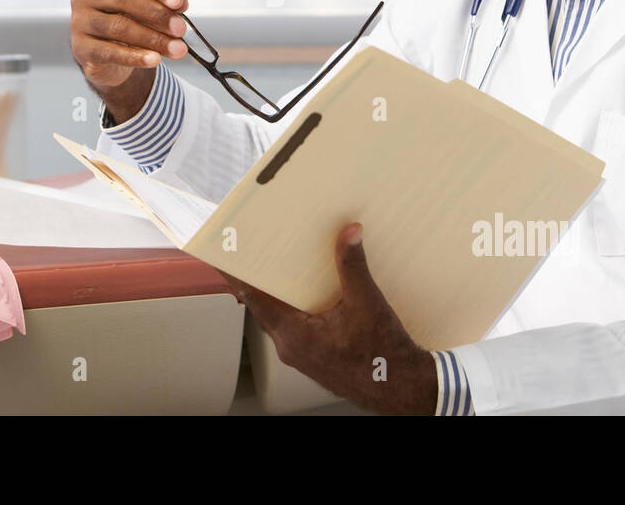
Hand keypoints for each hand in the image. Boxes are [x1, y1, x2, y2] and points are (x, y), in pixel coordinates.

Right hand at [70, 0, 188, 112]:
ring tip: (174, 48)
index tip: (178, 1)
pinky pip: (110, 52)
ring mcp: (80, 21)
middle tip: (179, 27)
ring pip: (119, 26)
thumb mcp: (141, 8)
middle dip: (157, 14)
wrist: (105, 55)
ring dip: (153, 38)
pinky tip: (153, 59)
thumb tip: (180, 5)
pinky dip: (135, 56)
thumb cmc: (121, 22)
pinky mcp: (80, 48)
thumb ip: (159, 4)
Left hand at [220, 223, 438, 414]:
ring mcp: (301, 354)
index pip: (253, 298)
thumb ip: (352, 266)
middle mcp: (291, 346)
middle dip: (257, 277)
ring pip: (279, 315)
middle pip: (263, 304)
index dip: (236, 274)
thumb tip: (348, 234)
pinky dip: (294, 305)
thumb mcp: (367, 304)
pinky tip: (309, 291)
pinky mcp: (314, 356)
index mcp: (294, 335)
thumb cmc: (383, 358)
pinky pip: (295, 324)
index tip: (221, 255)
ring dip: (277, 292)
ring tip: (278, 264)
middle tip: (250, 249)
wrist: (403, 389)